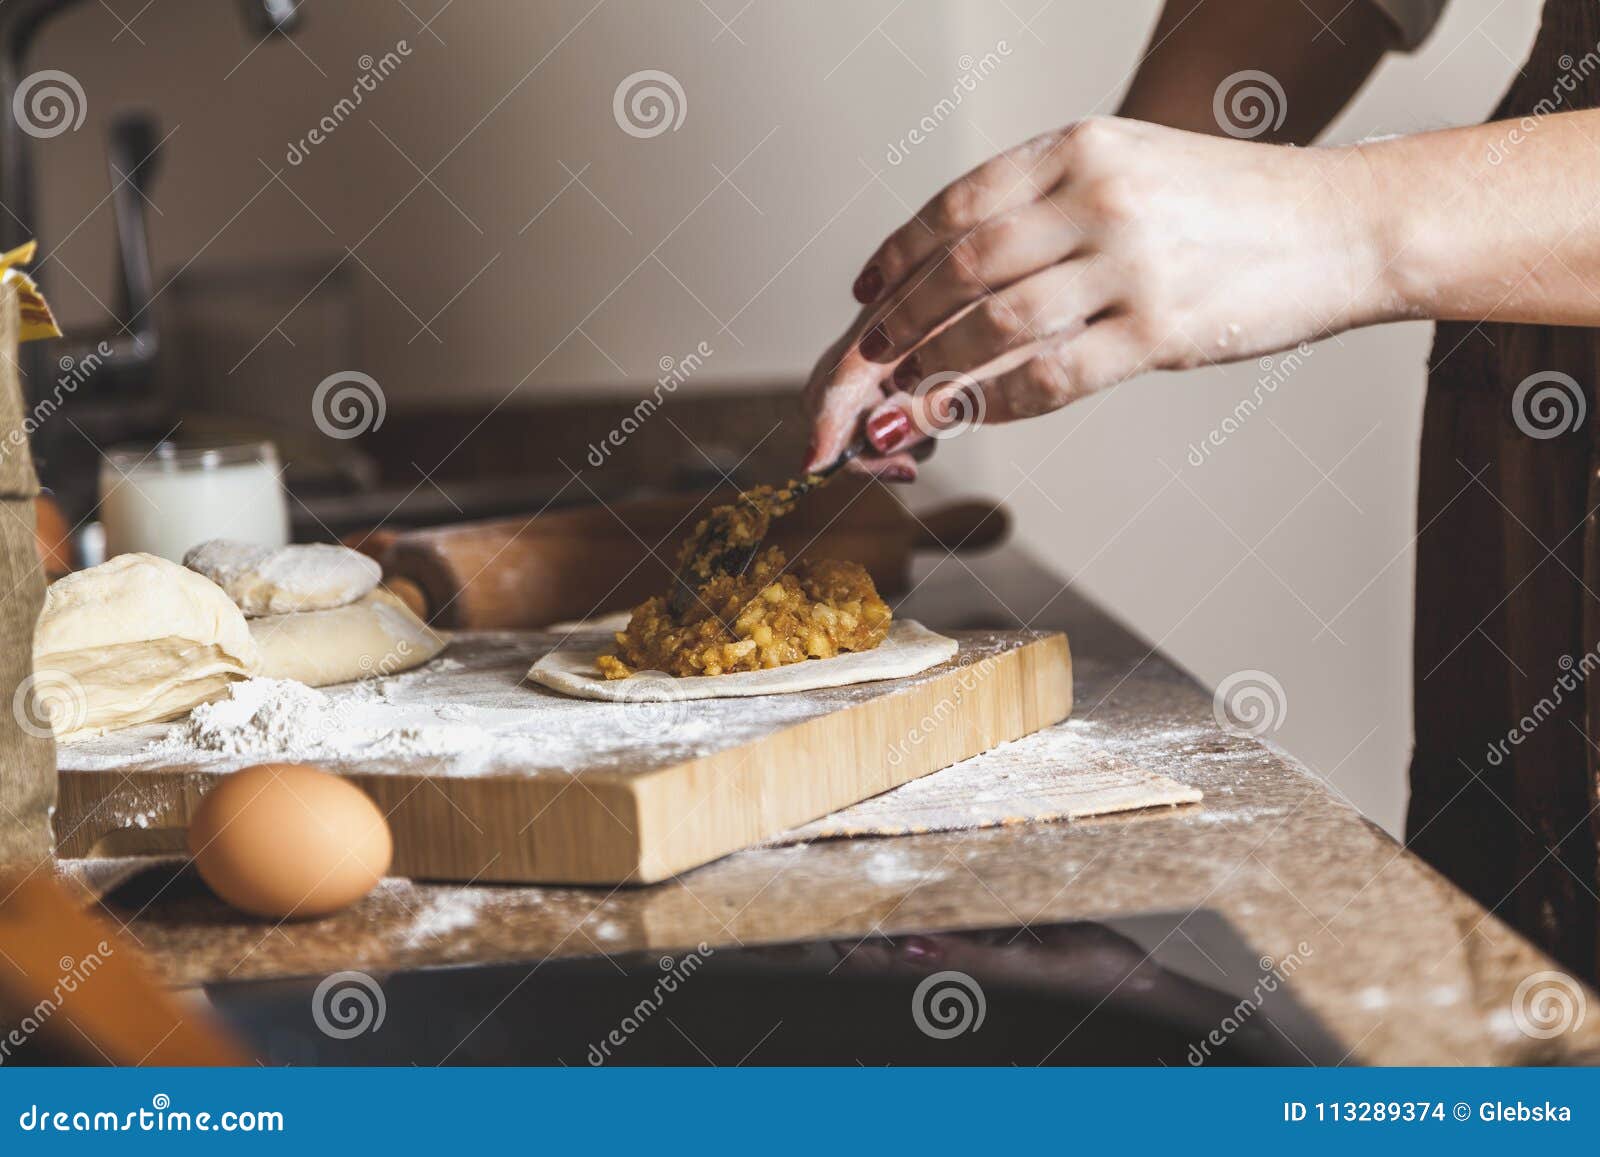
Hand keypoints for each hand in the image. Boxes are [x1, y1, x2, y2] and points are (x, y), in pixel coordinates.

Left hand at [803, 116, 1387, 472]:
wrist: (1345, 226)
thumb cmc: (1233, 204)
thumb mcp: (1134, 166)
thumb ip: (1052, 202)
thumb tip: (962, 263)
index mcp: (1081, 147)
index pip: (956, 206)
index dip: (897, 256)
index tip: (866, 292)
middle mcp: (1097, 196)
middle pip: (958, 268)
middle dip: (894, 324)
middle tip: (861, 364)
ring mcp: (1130, 263)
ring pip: (992, 324)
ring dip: (933, 369)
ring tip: (903, 397)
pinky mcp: (1160, 330)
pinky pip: (1050, 376)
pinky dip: (996, 402)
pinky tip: (969, 416)